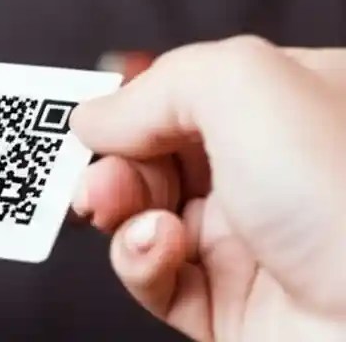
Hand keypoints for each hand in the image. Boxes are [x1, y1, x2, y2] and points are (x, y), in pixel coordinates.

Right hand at [69, 36, 345, 340]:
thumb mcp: (242, 82)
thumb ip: (156, 82)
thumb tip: (99, 117)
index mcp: (293, 104)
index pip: (189, 90)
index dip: (135, 101)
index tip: (94, 114)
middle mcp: (276, 171)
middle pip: (157, 152)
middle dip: (113, 160)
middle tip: (97, 170)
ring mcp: (256, 239)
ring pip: (146, 213)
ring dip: (117, 209)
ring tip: (117, 211)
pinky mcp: (234, 303)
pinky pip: (156, 275)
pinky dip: (137, 261)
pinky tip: (153, 248)